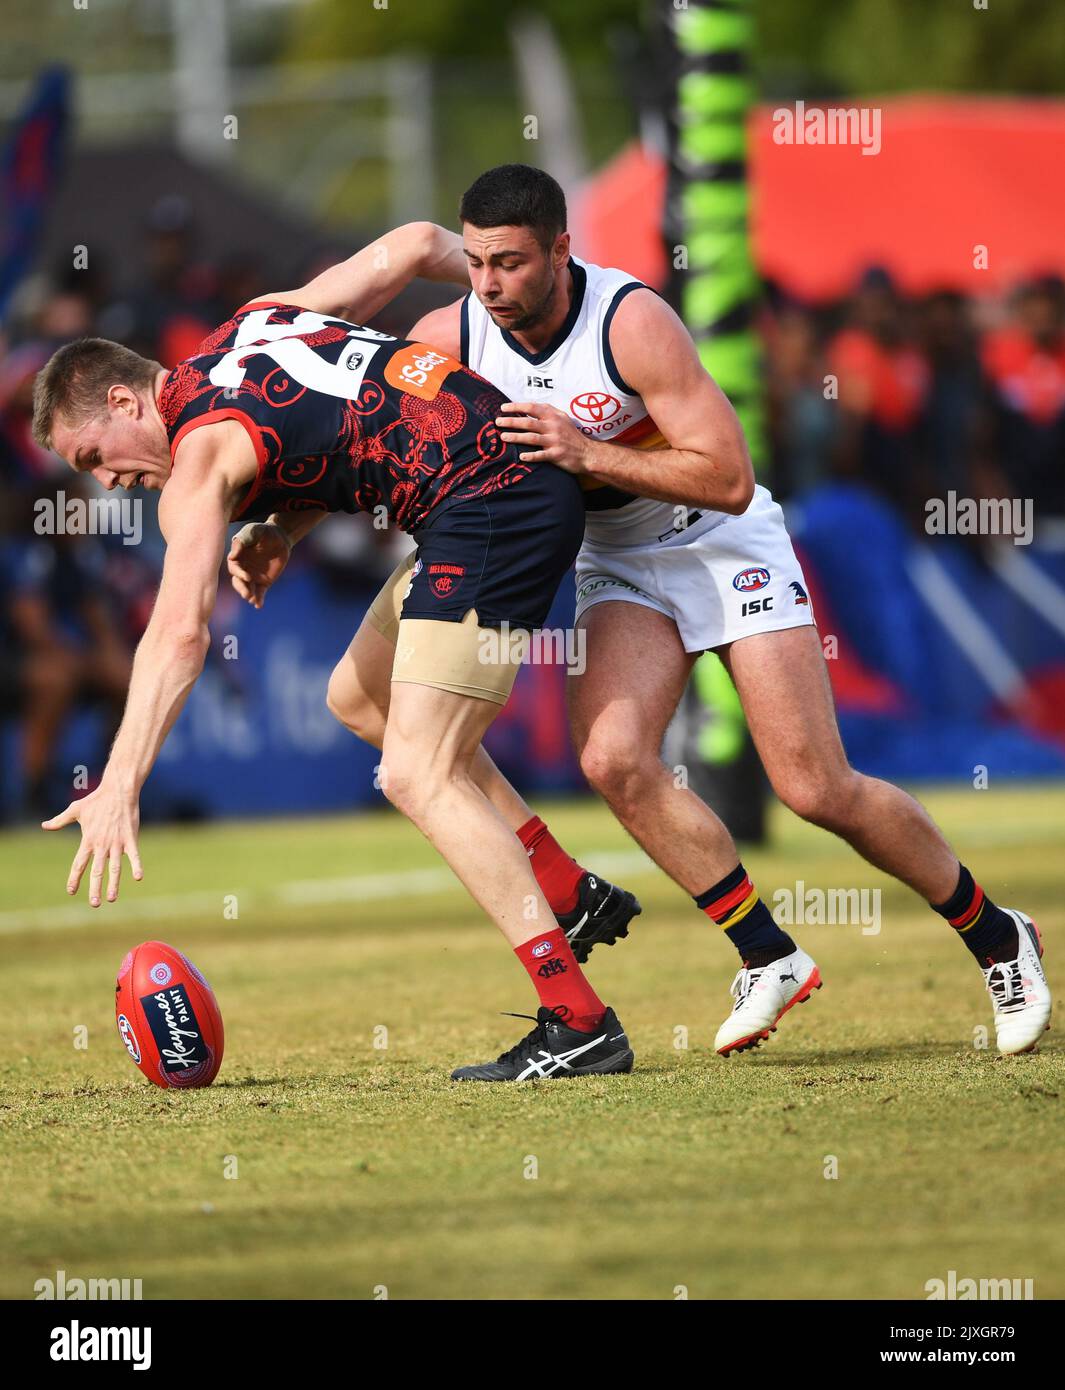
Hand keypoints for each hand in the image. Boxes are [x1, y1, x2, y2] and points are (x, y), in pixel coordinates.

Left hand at [42, 782, 142, 906]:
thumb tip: (44, 826)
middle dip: (95, 888)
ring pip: (115, 868)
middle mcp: (101, 844)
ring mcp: (117, 843)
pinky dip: (136, 866)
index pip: (79, 864)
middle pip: (97, 871)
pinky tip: (138, 878)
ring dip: (113, 884)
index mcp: (88, 840)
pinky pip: (134, 856)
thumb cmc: (96, 800)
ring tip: (111, 898)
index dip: (74, 878)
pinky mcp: (131, 838)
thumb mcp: (75, 810)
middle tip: (94, 904)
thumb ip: (59, 821)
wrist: (118, 790)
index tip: (71, 891)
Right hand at [227, 522, 291, 608]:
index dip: (239, 573)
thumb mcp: (253, 532)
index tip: (247, 576)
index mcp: (237, 558)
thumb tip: (231, 557)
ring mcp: (253, 576)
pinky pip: (260, 592)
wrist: (280, 537)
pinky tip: (258, 605)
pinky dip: (259, 599)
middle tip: (246, 595)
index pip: (234, 569)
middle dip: (241, 589)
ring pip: (247, 589)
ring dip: (248, 595)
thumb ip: (242, 542)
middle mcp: (243, 569)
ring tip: (252, 600)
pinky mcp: (264, 582)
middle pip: (238, 582)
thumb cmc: (263, 531)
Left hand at [496, 402, 595, 474]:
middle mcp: (553, 427)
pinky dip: (531, 456)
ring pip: (531, 438)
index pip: (532, 408)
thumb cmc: (571, 435)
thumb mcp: (562, 419)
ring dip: (516, 437)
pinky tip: (521, 456)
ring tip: (503, 436)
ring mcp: (555, 441)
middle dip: (511, 421)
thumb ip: (547, 413)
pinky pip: (541, 455)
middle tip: (497, 422)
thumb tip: (527, 408)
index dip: (516, 407)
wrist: (587, 453)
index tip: (503, 408)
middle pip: (528, 422)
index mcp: (553, 416)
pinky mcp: (556, 455)